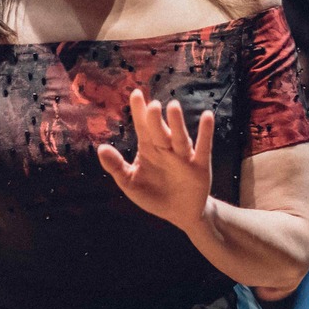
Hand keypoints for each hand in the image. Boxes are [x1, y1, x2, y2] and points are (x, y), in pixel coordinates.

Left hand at [100, 89, 214, 233]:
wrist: (179, 214)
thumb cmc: (153, 194)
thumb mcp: (130, 183)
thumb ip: (116, 166)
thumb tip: (100, 148)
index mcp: (148, 149)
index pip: (142, 127)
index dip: (139, 111)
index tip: (136, 94)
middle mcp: (166, 148)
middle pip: (159, 131)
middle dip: (155, 119)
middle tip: (152, 105)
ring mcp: (183, 156)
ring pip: (180, 137)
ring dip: (177, 123)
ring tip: (174, 106)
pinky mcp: (199, 165)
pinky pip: (203, 147)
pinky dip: (205, 133)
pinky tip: (207, 116)